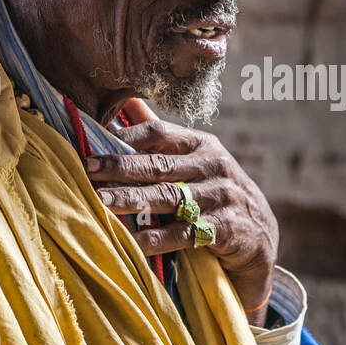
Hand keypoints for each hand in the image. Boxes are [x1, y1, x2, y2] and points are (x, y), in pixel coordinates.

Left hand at [86, 99, 278, 322]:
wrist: (259, 234)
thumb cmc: (214, 191)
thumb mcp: (195, 159)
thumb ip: (160, 136)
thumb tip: (125, 101)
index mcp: (202, 144)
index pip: (160, 133)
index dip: (125, 138)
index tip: (91, 147)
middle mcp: (213, 166)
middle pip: (159, 166)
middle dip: (119, 168)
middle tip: (86, 171)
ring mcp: (221, 197)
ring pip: (169, 198)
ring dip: (132, 201)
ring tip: (100, 204)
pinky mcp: (226, 228)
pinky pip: (184, 234)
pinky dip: (156, 239)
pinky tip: (131, 243)